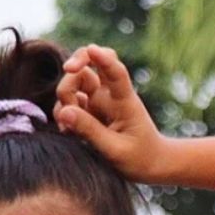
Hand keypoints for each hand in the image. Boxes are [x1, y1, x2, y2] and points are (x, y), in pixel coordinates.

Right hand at [55, 45, 168, 180]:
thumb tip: (64, 111)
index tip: (92, 49)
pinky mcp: (89, 111)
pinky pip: (69, 101)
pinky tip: (68, 132)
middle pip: (89, 66)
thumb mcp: (114, 150)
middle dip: (72, 72)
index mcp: (125, 101)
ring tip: (70, 128)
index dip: (104, 58)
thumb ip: (89, 130)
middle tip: (67, 90)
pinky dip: (63, 111)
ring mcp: (99, 101)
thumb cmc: (139, 158)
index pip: (116, 73)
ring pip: (75, 82)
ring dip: (65, 97)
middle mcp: (110, 96)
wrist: (151, 164)